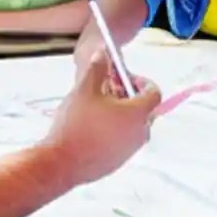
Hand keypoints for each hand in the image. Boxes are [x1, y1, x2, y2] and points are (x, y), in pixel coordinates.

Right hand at [46, 48, 161, 184]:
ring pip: (133, 126)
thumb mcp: (85, 89)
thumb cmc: (76, 125)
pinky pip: (123, 141)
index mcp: (137, 114)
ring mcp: (130, 150)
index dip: (142, 81)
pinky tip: (93, 127)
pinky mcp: (119, 162)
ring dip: (122, 114)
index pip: (154, 93)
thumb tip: (103, 54)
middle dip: (130, 96)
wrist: (62, 163)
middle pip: (145, 109)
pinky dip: (115, 130)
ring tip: (98, 108)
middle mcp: (140, 133)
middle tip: (109, 90)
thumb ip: (97, 68)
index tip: (125, 78)